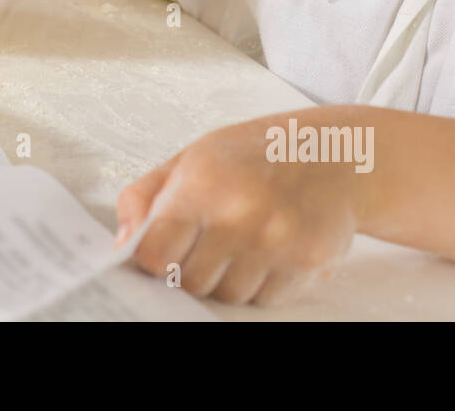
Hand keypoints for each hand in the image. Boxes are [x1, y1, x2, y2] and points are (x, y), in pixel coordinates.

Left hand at [115, 115, 359, 305]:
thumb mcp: (190, 158)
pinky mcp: (309, 263)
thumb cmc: (251, 155)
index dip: (154, 259)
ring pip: (227, 297)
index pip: (155, 254)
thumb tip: (122, 246)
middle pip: (190, 282)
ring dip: (227, 279)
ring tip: (241, 242)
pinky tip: (270, 250)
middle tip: (206, 242)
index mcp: (202, 183)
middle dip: (190, 270)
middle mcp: (240, 214)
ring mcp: (278, 242)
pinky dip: (261, 284)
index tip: (161, 251)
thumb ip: (144, 198)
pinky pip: (265, 301)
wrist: (332, 153)